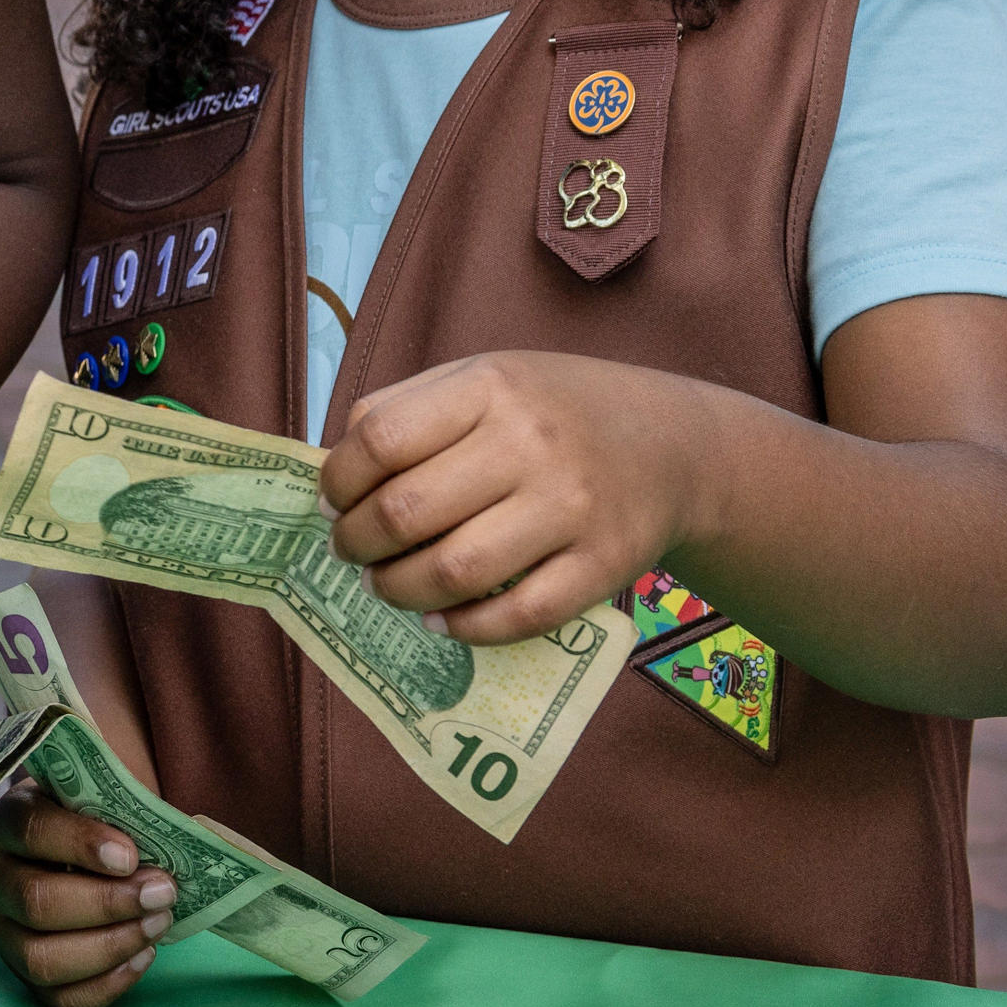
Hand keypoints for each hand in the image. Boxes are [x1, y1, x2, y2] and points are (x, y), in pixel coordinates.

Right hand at [0, 784, 175, 1006]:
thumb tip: (169, 833)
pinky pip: (62, 999)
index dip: (80, 844)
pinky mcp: (28, 977)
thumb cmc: (92, 821)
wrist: (75, 852)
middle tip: (162, 892)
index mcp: (8, 824)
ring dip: (110, 945)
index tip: (130, 855)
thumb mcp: (97, 797)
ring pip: (43, 959)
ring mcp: (6, 934)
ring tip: (159, 922)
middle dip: (107, 903)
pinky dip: (108, 984)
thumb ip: (119, 808)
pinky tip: (145, 955)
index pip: (31, 831)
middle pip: (36, 903)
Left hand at [321, 350, 710, 646]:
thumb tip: (331, 473)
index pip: (380, 441)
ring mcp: (572, 508)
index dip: (338, 482)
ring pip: (455, 571)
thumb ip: (404, 410)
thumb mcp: (482, 378)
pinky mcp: (604, 566)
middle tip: (350, 552)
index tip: (331, 503)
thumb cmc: (552, 410)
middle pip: (406, 512)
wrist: (674, 445)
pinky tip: (441, 620)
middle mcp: (530, 444)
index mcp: (489, 388)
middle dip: (357, 543)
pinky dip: (464, 628)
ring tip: (386, 586)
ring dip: (399, 590)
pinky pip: (518, 616)